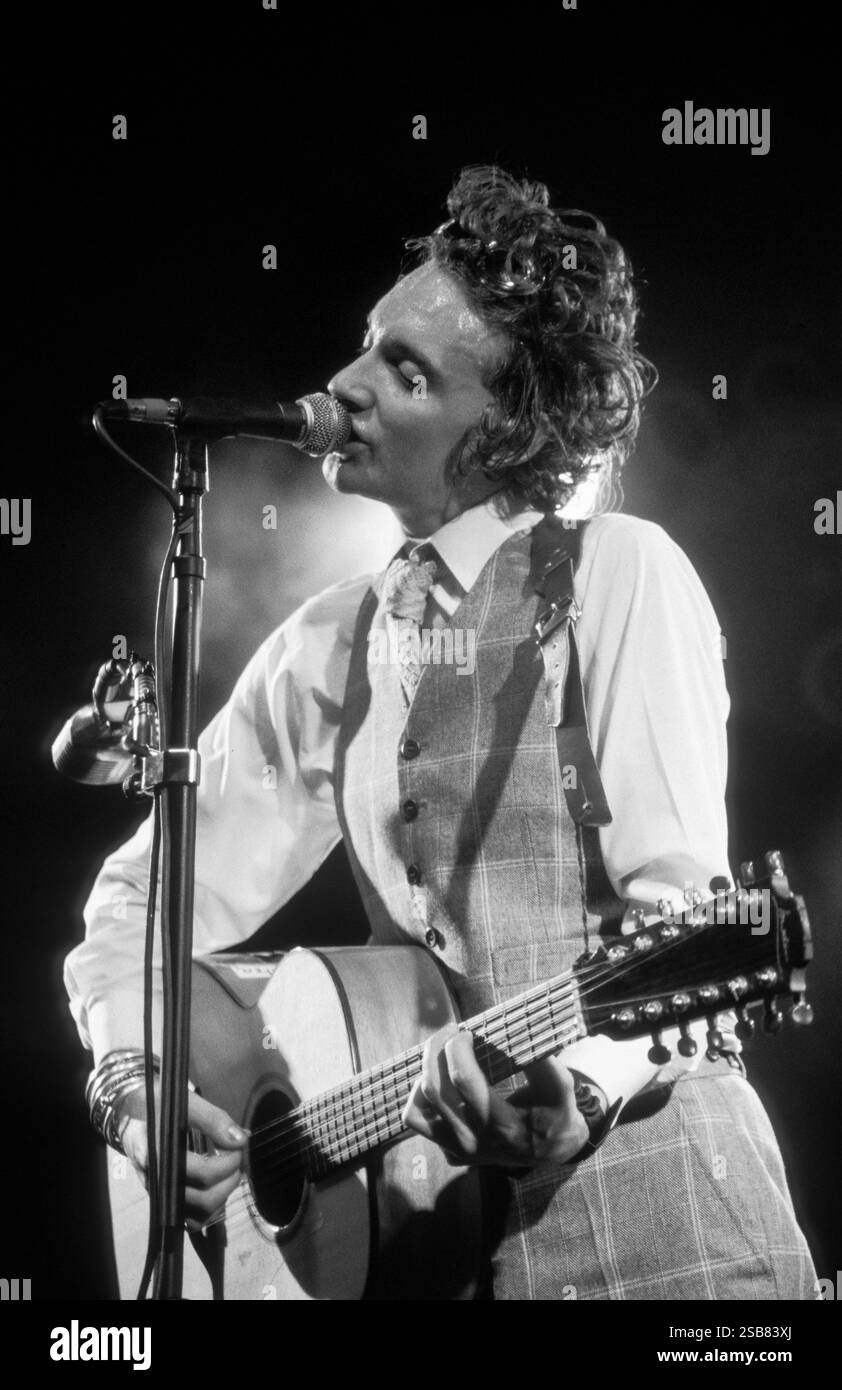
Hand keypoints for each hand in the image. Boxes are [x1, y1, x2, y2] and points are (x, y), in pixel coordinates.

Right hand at [115, 1083, 247, 1230]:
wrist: (128, 1114)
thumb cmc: (156, 1104)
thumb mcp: (183, 1101)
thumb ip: (213, 1119)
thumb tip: (241, 1139)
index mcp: (157, 1154)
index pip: (203, 1172)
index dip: (229, 1161)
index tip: (239, 1142)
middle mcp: (155, 1180)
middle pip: (203, 1199)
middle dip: (230, 1179)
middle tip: (237, 1157)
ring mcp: (158, 1194)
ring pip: (198, 1215)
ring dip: (222, 1194)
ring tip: (229, 1169)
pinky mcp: (162, 1201)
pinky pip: (190, 1219)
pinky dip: (209, 1207)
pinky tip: (216, 1183)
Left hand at [401, 1024, 599, 1168]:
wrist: (555, 1150)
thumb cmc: (556, 1110)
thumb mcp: (559, 1084)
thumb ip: (538, 1059)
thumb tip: (513, 1029)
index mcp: (503, 1125)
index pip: (463, 1080)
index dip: (457, 1047)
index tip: (466, 1031)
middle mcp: (476, 1141)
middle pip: (434, 1089)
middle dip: (436, 1050)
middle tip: (449, 1031)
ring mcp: (460, 1151)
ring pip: (417, 1110)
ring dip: (423, 1074)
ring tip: (440, 1055)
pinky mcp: (451, 1152)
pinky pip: (419, 1122)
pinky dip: (421, 1097)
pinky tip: (439, 1080)